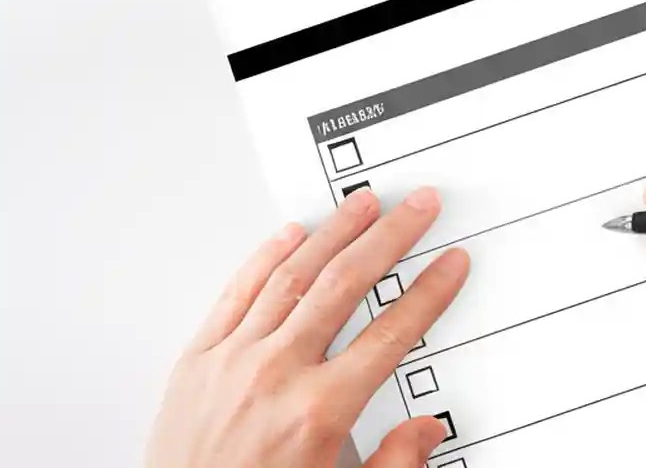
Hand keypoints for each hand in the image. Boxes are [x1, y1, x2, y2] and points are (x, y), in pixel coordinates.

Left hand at [146, 187, 469, 467]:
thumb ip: (392, 465)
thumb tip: (423, 432)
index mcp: (320, 412)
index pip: (392, 333)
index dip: (429, 293)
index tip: (449, 265)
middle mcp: (277, 376)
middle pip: (346, 284)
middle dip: (390, 237)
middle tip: (417, 207)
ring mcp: (232, 362)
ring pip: (292, 276)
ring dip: (334, 232)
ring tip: (362, 203)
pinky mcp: (196, 361)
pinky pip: (236, 293)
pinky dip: (265, 257)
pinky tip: (290, 235)